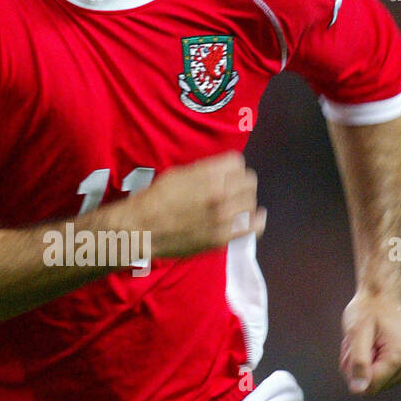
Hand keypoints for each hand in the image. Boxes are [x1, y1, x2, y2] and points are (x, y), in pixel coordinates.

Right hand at [132, 152, 265, 259]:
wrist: (142, 228)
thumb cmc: (155, 199)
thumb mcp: (179, 174)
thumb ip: (205, 172)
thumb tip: (221, 173)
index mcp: (208, 174)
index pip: (238, 163)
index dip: (232, 168)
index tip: (227, 175)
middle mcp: (220, 192)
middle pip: (248, 181)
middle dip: (241, 183)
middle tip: (232, 190)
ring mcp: (223, 216)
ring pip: (251, 202)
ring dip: (244, 201)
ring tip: (237, 205)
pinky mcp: (222, 236)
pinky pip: (253, 226)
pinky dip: (257, 220)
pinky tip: (255, 217)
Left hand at [340, 289, 400, 393]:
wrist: (381, 297)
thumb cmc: (367, 310)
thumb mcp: (357, 333)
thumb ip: (359, 363)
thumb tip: (359, 390)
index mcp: (400, 359)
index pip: (368, 386)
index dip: (354, 369)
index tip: (357, 345)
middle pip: (369, 386)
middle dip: (356, 367)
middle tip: (358, 342)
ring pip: (370, 383)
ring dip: (358, 364)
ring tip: (364, 342)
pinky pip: (374, 377)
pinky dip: (364, 363)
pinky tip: (368, 346)